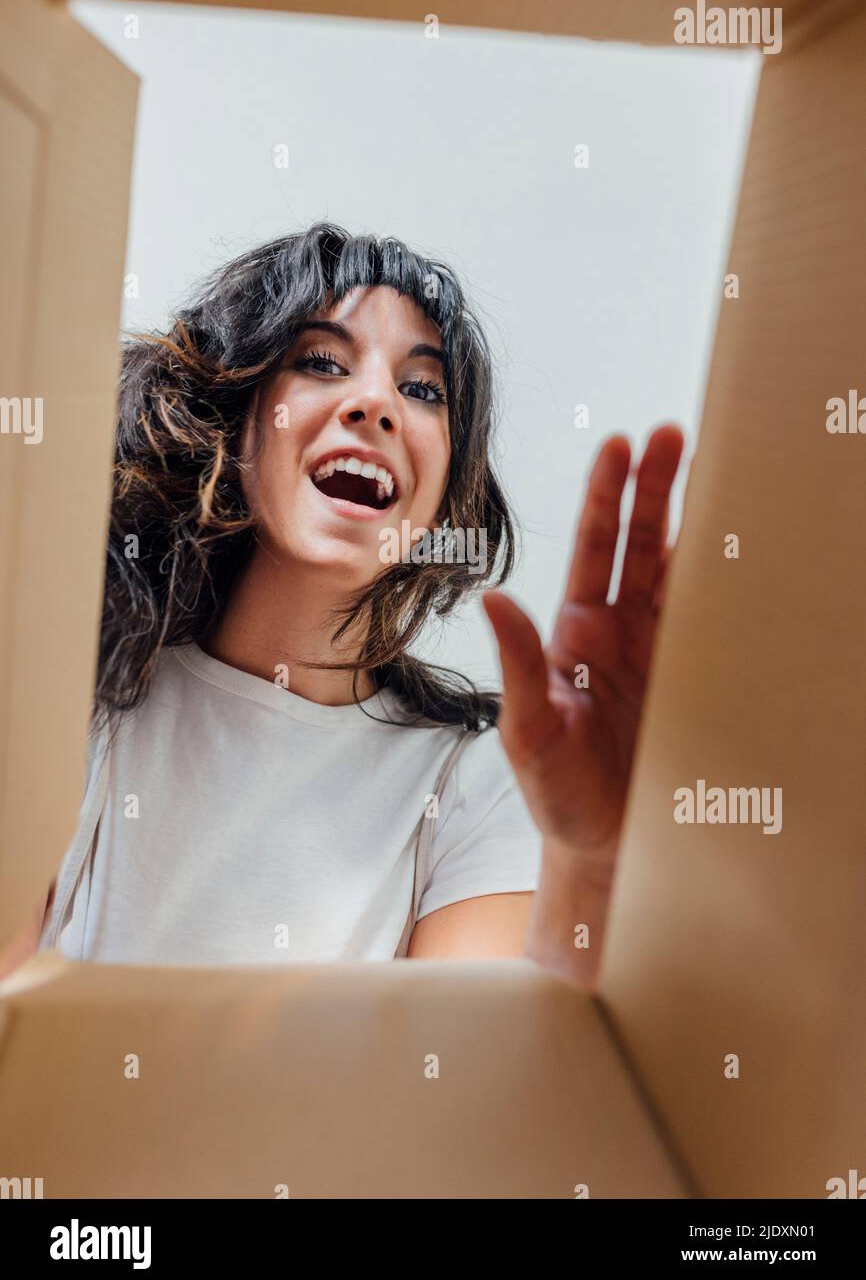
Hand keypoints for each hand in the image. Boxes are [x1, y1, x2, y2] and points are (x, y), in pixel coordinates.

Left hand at [482, 424, 685, 863]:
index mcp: (580, 632)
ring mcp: (662, 653)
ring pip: (681, 571)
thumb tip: (493, 598)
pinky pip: (714, 621)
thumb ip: (518, 666)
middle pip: (642, 545)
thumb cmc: (557, 791)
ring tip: (716, 471)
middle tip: (674, 434)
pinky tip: (745, 548)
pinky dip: (729, 583)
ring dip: (696, 523)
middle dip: (656, 488)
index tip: (620, 446)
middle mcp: (623, 631)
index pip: (597, 551)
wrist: (606, 846)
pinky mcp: (695, 680)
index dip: (607, 498)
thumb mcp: (528, 731)